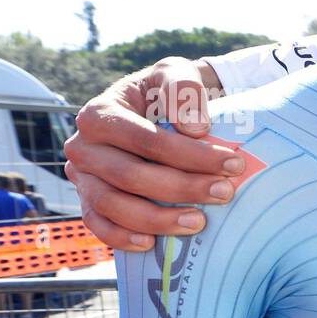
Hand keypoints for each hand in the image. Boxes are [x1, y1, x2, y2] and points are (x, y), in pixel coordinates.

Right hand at [65, 57, 235, 250]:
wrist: (156, 107)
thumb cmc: (166, 93)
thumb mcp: (176, 74)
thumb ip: (182, 88)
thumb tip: (193, 128)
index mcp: (101, 113)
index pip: (147, 139)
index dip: (191, 155)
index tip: (233, 164)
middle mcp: (84, 145)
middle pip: (130, 175)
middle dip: (182, 187)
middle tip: (225, 193)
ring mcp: (83, 176)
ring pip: (112, 205)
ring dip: (157, 218)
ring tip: (199, 222)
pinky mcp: (88, 199)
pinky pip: (97, 224)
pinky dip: (121, 237)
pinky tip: (152, 243)